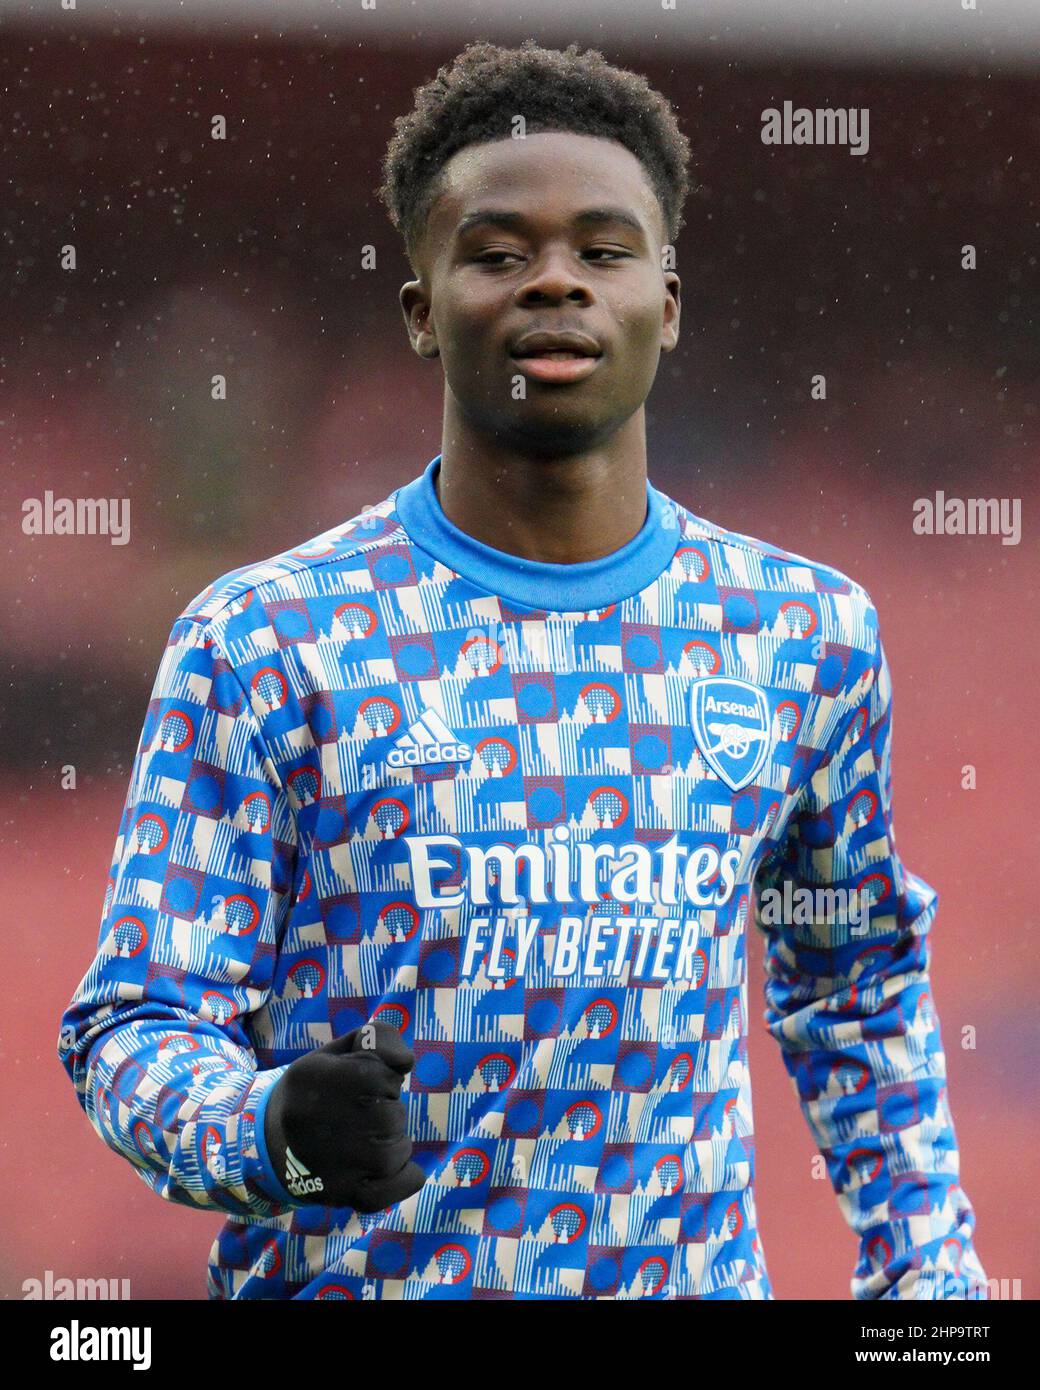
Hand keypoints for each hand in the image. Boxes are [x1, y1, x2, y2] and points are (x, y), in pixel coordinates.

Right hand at [263, 1021, 426, 1212]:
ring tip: (363, 1138)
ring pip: (398, 1150)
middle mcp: (322, 1122)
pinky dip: (403, 1176)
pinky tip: (387, 1166)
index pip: (388, 1076)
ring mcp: (333, 1163)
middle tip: (357, 1115)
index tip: (359, 1085)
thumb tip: (405, 1063)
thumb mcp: (338, 1051)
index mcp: (321, 1078)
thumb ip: (379, 1038)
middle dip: (386, 1110)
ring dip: (392, 1142)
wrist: (268, 1140)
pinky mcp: (341, 1193)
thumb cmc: (316, 1089)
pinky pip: (393, 1189)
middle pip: (394, 1114)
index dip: (381, 1078)